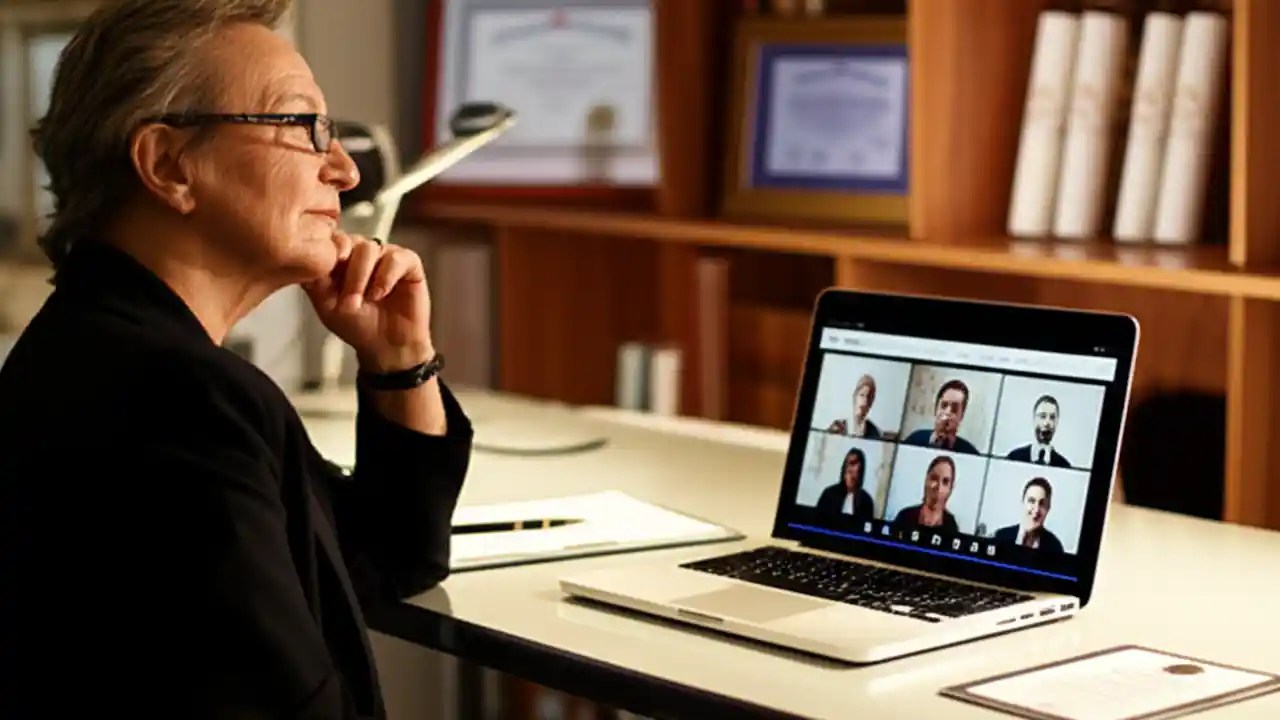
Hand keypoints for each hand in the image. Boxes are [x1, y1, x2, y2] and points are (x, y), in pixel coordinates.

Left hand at [304, 233, 433, 371]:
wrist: (387, 347)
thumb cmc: (358, 327)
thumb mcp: (326, 304)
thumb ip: (314, 280)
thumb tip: (302, 258)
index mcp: (342, 259)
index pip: (331, 240)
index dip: (328, 252)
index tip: (327, 272)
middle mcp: (363, 253)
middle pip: (349, 241)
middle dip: (346, 272)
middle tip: (348, 300)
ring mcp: (386, 256)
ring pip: (370, 248)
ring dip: (363, 276)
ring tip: (365, 300)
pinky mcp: (409, 263)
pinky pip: (396, 258)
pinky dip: (386, 276)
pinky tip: (381, 294)